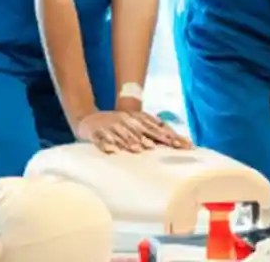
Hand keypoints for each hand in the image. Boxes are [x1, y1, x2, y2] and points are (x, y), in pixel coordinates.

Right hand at [74, 110, 192, 153]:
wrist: (88, 118)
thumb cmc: (117, 125)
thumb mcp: (135, 124)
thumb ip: (154, 131)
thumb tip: (179, 142)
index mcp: (136, 118)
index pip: (156, 126)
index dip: (168, 134)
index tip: (182, 144)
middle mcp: (125, 120)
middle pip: (142, 129)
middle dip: (155, 137)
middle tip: (166, 146)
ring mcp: (110, 126)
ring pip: (121, 134)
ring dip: (130, 141)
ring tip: (138, 149)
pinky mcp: (96, 133)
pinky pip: (100, 139)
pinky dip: (106, 144)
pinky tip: (112, 151)